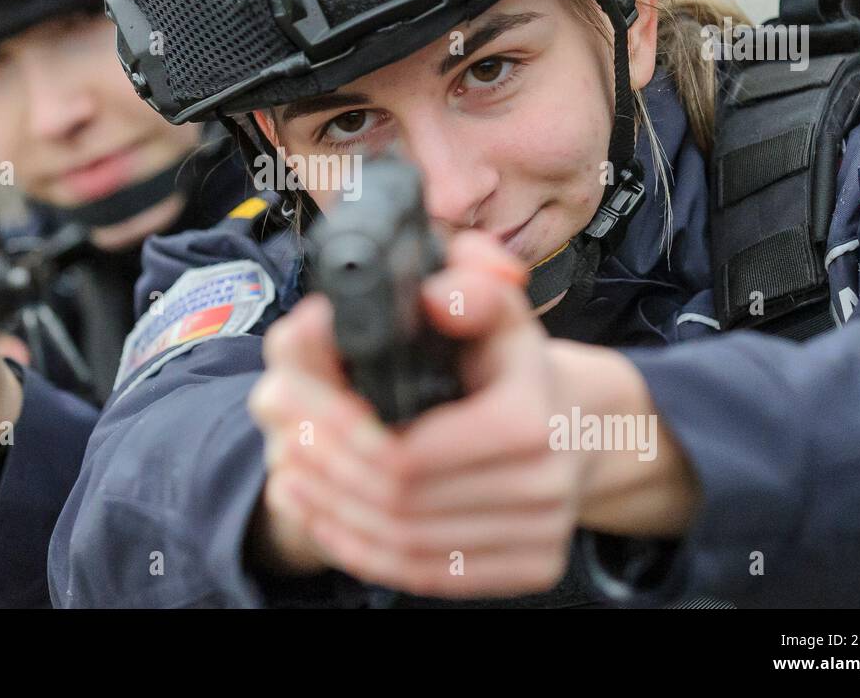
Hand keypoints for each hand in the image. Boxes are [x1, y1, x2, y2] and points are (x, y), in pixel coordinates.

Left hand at [248, 230, 582, 597]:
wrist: (581, 425)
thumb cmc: (515, 364)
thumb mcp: (497, 309)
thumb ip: (468, 285)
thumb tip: (433, 296)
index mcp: (528, 421)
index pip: (404, 454)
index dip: (337, 434)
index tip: (290, 403)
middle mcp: (542, 488)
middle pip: (398, 502)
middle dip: (324, 470)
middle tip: (278, 437)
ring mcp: (538, 538)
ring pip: (406, 545)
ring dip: (333, 512)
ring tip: (289, 473)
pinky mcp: (529, 570)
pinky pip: (427, 574)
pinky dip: (364, 550)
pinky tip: (324, 517)